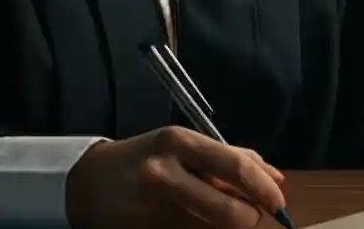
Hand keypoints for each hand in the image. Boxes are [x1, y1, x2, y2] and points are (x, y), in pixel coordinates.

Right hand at [65, 126, 287, 228]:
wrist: (85, 183)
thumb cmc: (146, 160)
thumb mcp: (183, 146)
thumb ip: (231, 158)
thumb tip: (275, 177)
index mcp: (179, 143)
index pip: (236, 167)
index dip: (265, 189)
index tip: (278, 202)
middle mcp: (165, 174)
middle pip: (229, 212)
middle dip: (248, 218)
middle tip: (249, 214)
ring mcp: (152, 210)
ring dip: (225, 228)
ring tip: (217, 216)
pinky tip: (197, 224)